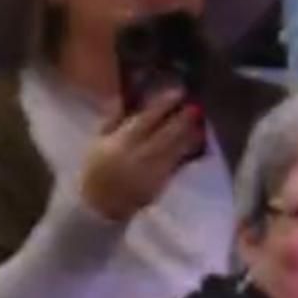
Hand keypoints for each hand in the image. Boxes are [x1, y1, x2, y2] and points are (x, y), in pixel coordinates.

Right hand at [77, 89, 204, 221]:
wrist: (99, 205)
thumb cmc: (96, 169)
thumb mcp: (98, 141)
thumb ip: (112, 119)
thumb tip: (122, 96)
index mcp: (120, 142)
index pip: (145, 119)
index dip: (163, 105)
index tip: (178, 92)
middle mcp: (137, 156)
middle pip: (165, 135)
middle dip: (182, 120)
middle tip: (196, 107)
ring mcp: (152, 172)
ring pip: (174, 150)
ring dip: (189, 136)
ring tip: (200, 124)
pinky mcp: (160, 185)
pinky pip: (177, 165)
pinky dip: (187, 153)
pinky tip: (195, 143)